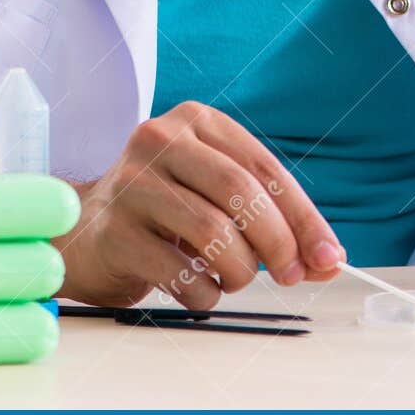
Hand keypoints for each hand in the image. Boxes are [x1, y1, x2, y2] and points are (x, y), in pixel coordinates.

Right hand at [54, 101, 344, 310]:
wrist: (87, 232)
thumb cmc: (167, 212)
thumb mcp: (219, 199)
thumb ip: (274, 222)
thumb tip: (327, 261)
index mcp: (197, 121)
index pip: (266, 169)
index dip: (304, 218)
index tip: (328, 257)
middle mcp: (160, 140)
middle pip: (240, 193)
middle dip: (278, 244)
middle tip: (290, 276)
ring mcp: (132, 183)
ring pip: (213, 233)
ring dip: (240, 271)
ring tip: (234, 278)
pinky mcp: (115, 231)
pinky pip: (181, 272)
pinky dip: (206, 293)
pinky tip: (201, 288)